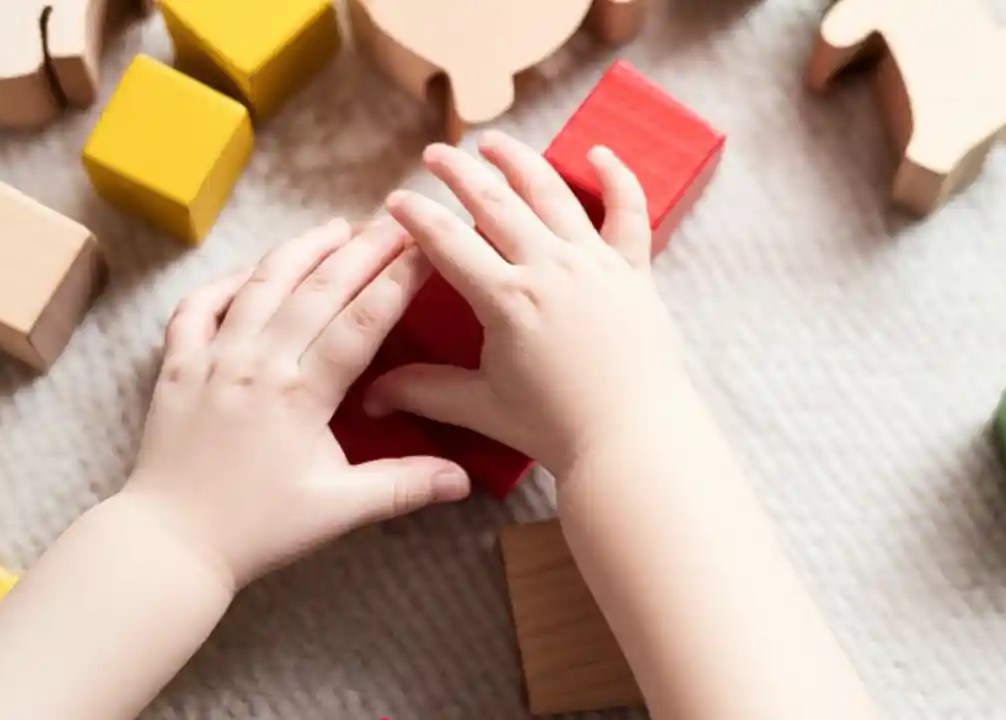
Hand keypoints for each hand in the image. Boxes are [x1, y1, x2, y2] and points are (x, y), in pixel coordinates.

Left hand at [124, 218, 469, 587]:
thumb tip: (464, 479)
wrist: (168, 544)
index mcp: (300, 394)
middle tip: (394, 220)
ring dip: (300, 250)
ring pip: (260, 286)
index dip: (398, 281)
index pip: (361, 322)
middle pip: (316, 290)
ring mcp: (212, 360)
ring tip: (334, 226)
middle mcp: (257, 364)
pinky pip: (197, 310)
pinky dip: (225, 283)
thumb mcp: (338, 510)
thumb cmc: (255, 530)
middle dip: (361, 249)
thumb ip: (403, 486)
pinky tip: (251, 271)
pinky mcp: (176, 369)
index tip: (427, 249)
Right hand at [363, 130, 692, 475]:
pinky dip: (617, 177)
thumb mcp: (481, 406)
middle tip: (435, 153)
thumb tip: (371, 394)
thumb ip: (425, 391)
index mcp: (506, 300)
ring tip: (493, 143)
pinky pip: (629, 212)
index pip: (447, 240)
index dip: (416, 215)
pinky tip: (599, 152)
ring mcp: (594, 264)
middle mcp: (549, 269)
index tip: (395, 200)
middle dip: (458, 171)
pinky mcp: (633, 271)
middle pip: (495, 201)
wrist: (631, 440)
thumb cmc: (556, 429)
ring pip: (552, 194)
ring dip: (518, 161)